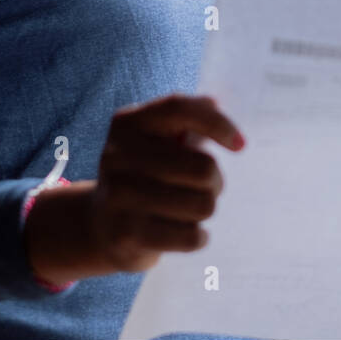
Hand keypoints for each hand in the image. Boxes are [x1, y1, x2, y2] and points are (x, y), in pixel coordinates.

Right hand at [88, 94, 244, 272]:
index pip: (179, 109)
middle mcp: (117, 156)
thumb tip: (214, 103)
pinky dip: (198, 236)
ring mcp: (118, 196)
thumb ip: (189, 117)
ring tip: (187, 208)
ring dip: (205, 208)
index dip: (217, 123)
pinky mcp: (125, 235)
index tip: (240, 145)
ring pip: (203, 205)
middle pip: (204, 168)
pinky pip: (192, 236)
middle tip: (204, 187)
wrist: (100, 226)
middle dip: (215, 181)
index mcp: (127, 123)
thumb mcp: (159, 138)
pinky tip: (182, 231)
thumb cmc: (146, 173)